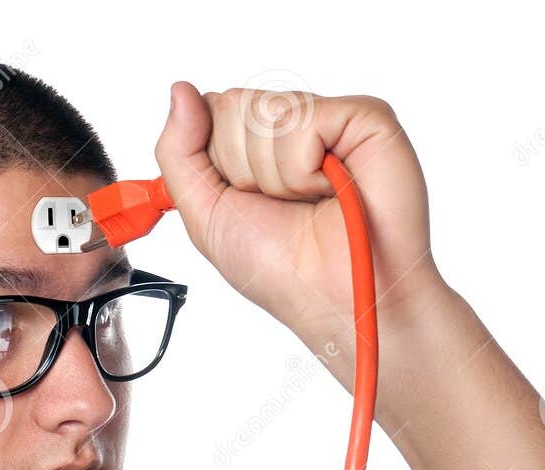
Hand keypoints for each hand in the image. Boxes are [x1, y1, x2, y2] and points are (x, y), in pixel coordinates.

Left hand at [154, 81, 449, 375]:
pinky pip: (304, 118)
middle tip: (283, 206)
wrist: (337, 303)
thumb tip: (180, 90)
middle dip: (243, 169)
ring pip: (265, 110)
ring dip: (276, 175)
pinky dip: (304, 169)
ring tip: (310, 202)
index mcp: (259, 144)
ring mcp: (331, 120)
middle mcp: (294, 126)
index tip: (245, 200)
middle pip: (232, 104)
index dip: (217, 161)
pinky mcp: (366, 119)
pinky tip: (330, 192)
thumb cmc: (286, 271)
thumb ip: (178, 152)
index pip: (211, 109)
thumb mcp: (206, 216)